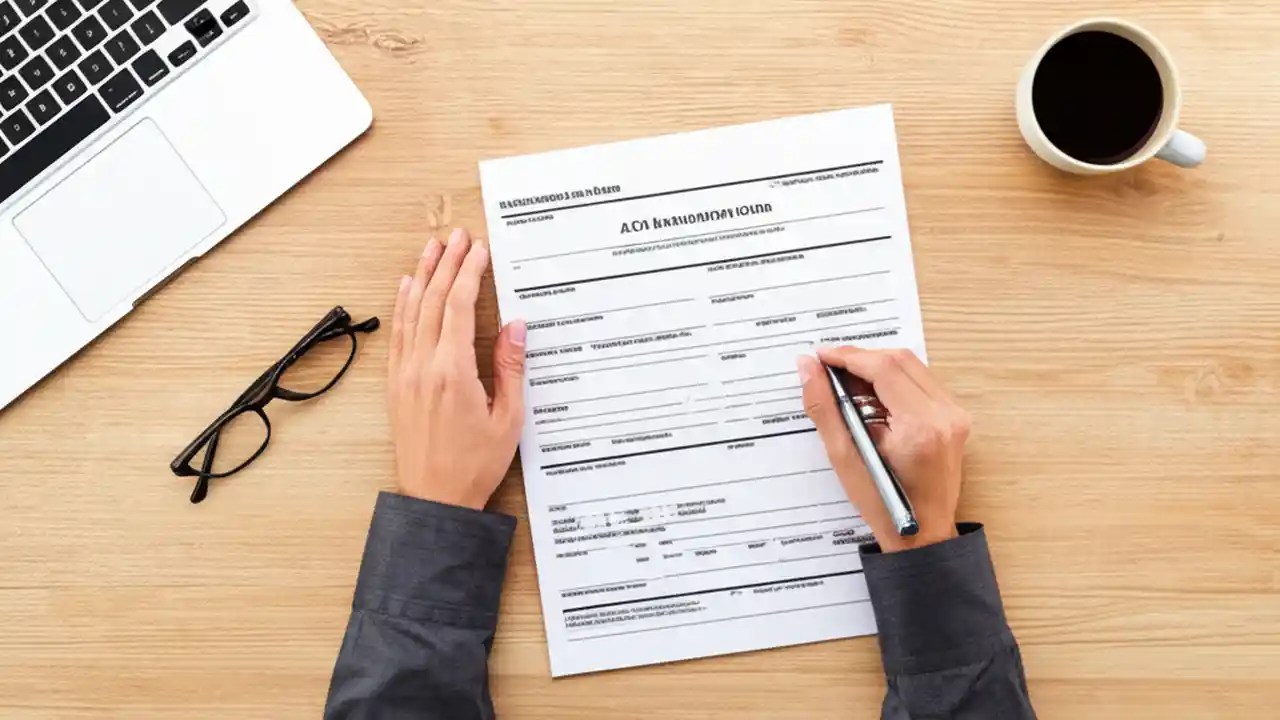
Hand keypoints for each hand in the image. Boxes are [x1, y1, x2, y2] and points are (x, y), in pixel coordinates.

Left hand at [387, 228, 526, 510]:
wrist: (435, 500)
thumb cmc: (475, 465)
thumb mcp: (508, 418)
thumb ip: (510, 367)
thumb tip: (515, 325)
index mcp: (453, 373)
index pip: (458, 307)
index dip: (468, 273)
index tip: (478, 250)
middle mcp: (423, 368)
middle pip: (432, 301)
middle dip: (446, 264)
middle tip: (457, 237)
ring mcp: (405, 375)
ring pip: (410, 312)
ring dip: (421, 276)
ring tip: (431, 248)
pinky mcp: (396, 385)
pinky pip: (398, 335)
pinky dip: (402, 306)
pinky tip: (405, 287)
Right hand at [796, 347, 969, 551]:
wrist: (922, 535)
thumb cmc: (885, 506)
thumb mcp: (845, 457)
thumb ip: (825, 408)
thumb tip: (808, 368)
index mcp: (921, 428)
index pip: (884, 369)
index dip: (849, 357)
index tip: (821, 357)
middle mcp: (945, 416)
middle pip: (901, 361)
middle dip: (862, 358)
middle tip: (830, 369)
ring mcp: (954, 416)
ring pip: (912, 367)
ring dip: (877, 368)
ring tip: (847, 384)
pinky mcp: (954, 418)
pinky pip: (921, 382)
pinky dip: (893, 380)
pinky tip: (872, 397)